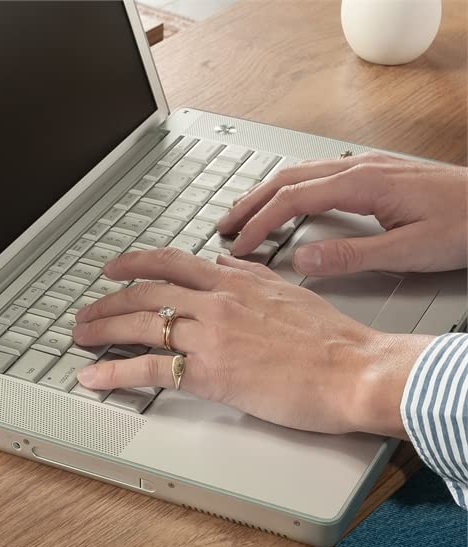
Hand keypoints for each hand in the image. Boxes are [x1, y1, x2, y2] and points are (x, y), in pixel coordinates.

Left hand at [73, 249, 432, 436]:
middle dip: (107, 301)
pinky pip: (149, 369)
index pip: (172, 262)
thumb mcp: (289, 292)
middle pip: (145, 292)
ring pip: (140, 325)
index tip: (114, 268)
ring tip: (79, 336)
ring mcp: (210, 335)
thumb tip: (225, 263)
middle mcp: (217, 301)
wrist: (354, 369)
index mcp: (236, 280)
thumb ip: (251, 276)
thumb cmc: (332, 340)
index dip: (135, 262)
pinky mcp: (210, 372)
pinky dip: (114, 373)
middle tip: (86, 311)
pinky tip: (93, 377)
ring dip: (102, 329)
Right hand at [218, 152, 467, 275]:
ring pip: (300, 172)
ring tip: (242, 213)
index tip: (239, 246)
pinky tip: (285, 201)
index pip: (293, 200)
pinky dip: (288, 189)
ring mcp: (366, 167)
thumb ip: (351, 255)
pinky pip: (317, 175)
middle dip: (250, 202)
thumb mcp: (408, 251)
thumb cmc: (465, 225)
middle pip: (287, 178)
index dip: (259, 223)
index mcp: (362, 184)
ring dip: (266, 193)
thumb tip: (301, 259)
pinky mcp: (374, 174)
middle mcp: (359, 169)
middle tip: (223, 225)